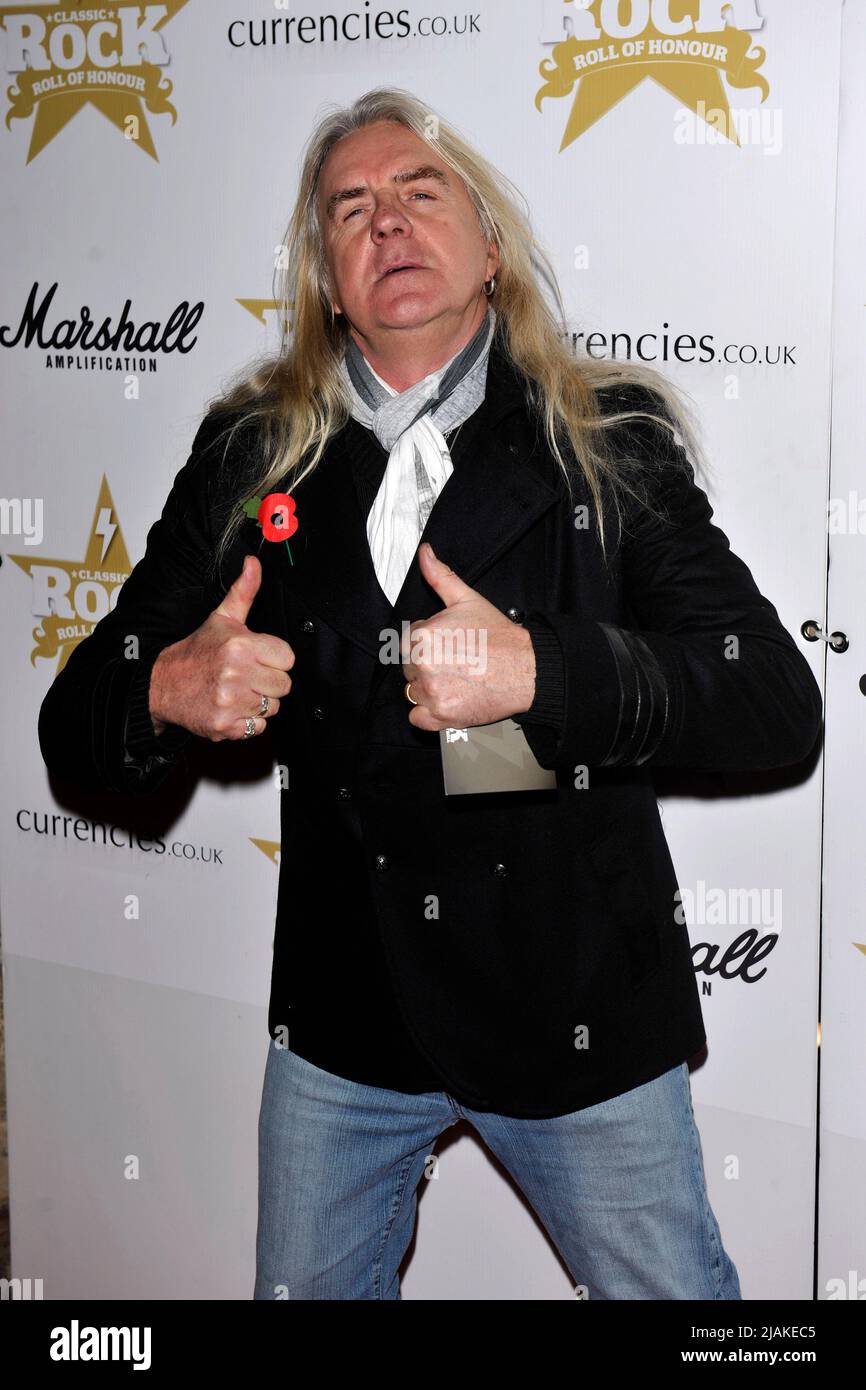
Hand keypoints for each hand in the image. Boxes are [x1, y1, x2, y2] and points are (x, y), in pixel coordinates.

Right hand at [148, 554, 294, 740]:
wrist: (162, 685)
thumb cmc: (196, 652)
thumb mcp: (221, 618)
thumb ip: (244, 591)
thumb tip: (254, 564)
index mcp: (241, 645)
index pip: (287, 658)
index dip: (274, 658)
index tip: (258, 657)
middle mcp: (236, 673)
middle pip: (284, 685)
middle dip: (268, 681)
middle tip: (246, 675)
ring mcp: (230, 701)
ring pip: (273, 707)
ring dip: (258, 701)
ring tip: (238, 690)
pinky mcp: (225, 725)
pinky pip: (258, 727)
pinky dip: (248, 721)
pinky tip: (232, 707)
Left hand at [402, 542, 535, 732]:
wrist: (527, 669)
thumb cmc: (499, 636)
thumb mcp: (468, 599)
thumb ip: (440, 577)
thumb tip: (425, 553)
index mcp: (423, 636)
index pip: (408, 643)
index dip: (429, 644)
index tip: (450, 647)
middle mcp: (423, 665)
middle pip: (409, 669)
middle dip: (427, 667)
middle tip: (457, 664)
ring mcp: (431, 692)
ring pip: (413, 692)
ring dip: (429, 689)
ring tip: (457, 681)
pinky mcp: (441, 716)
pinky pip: (417, 718)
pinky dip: (429, 713)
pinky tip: (450, 699)